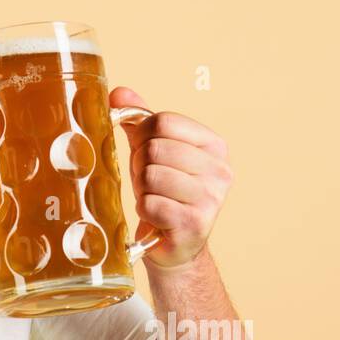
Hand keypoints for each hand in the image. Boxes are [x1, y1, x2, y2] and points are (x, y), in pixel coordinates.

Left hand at [110, 86, 232, 270]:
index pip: (163, 121)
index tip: (146, 153)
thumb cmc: (162, 193)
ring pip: (150, 175)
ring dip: (142, 190)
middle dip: (140, 165)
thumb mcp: (151, 151)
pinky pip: (150, 204)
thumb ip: (139, 120)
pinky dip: (145, 210)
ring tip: (154, 199)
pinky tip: (156, 217)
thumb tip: (119, 93)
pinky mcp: (195, 223)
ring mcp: (211, 197)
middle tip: (149, 182)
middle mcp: (220, 169)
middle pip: (155, 147)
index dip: (142, 136)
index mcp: (214, 145)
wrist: (174, 245)